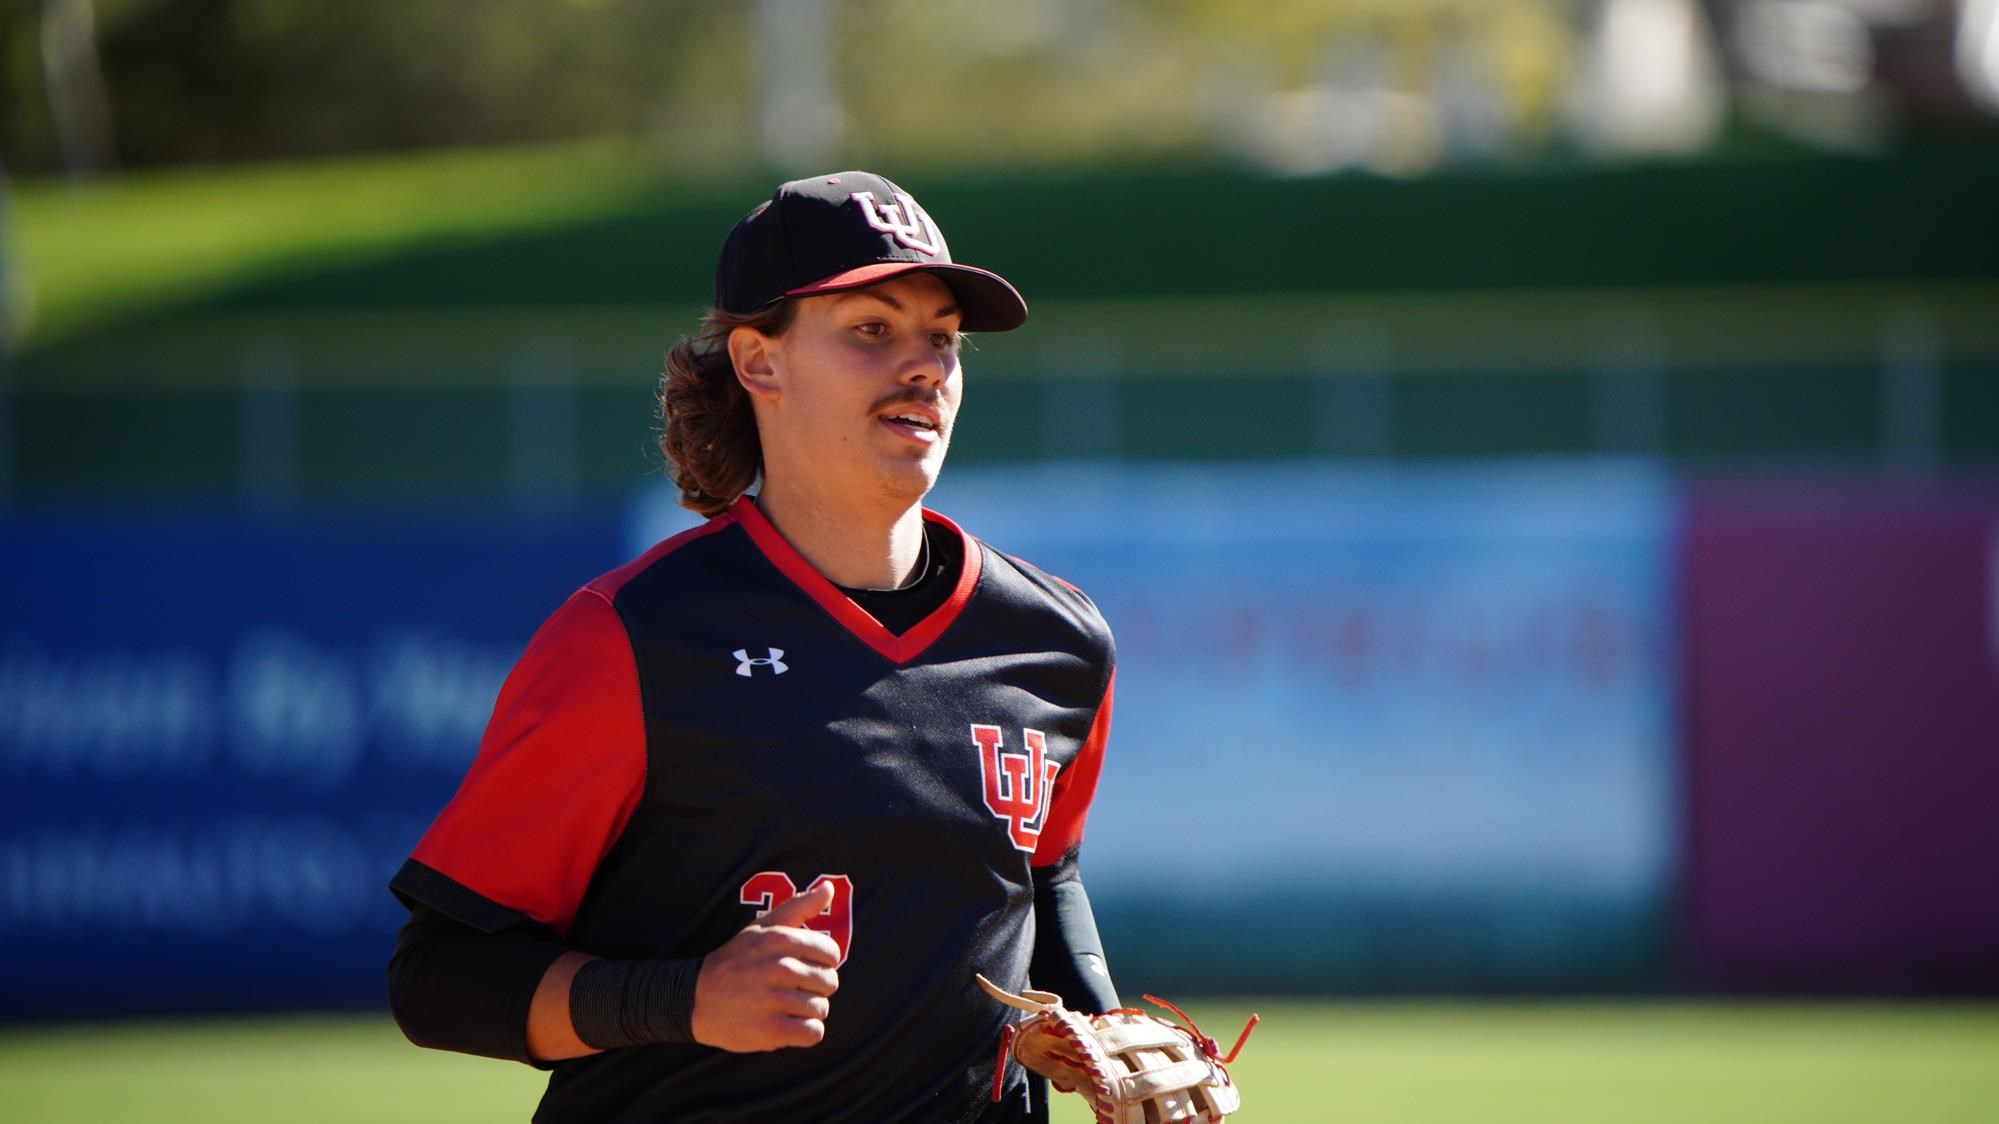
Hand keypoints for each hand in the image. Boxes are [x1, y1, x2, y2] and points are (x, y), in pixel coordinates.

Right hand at [691, 879, 841, 1051]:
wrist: (696, 998)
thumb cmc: (736, 960)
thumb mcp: (763, 926)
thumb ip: (800, 906)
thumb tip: (829, 887)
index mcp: (781, 940)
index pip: (831, 953)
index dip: (822, 962)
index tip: (804, 966)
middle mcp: (780, 968)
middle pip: (830, 983)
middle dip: (815, 988)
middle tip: (792, 989)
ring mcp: (775, 1000)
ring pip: (822, 1009)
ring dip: (807, 1011)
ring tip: (786, 1007)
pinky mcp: (771, 1031)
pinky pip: (813, 1033)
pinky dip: (805, 1032)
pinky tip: (789, 1024)